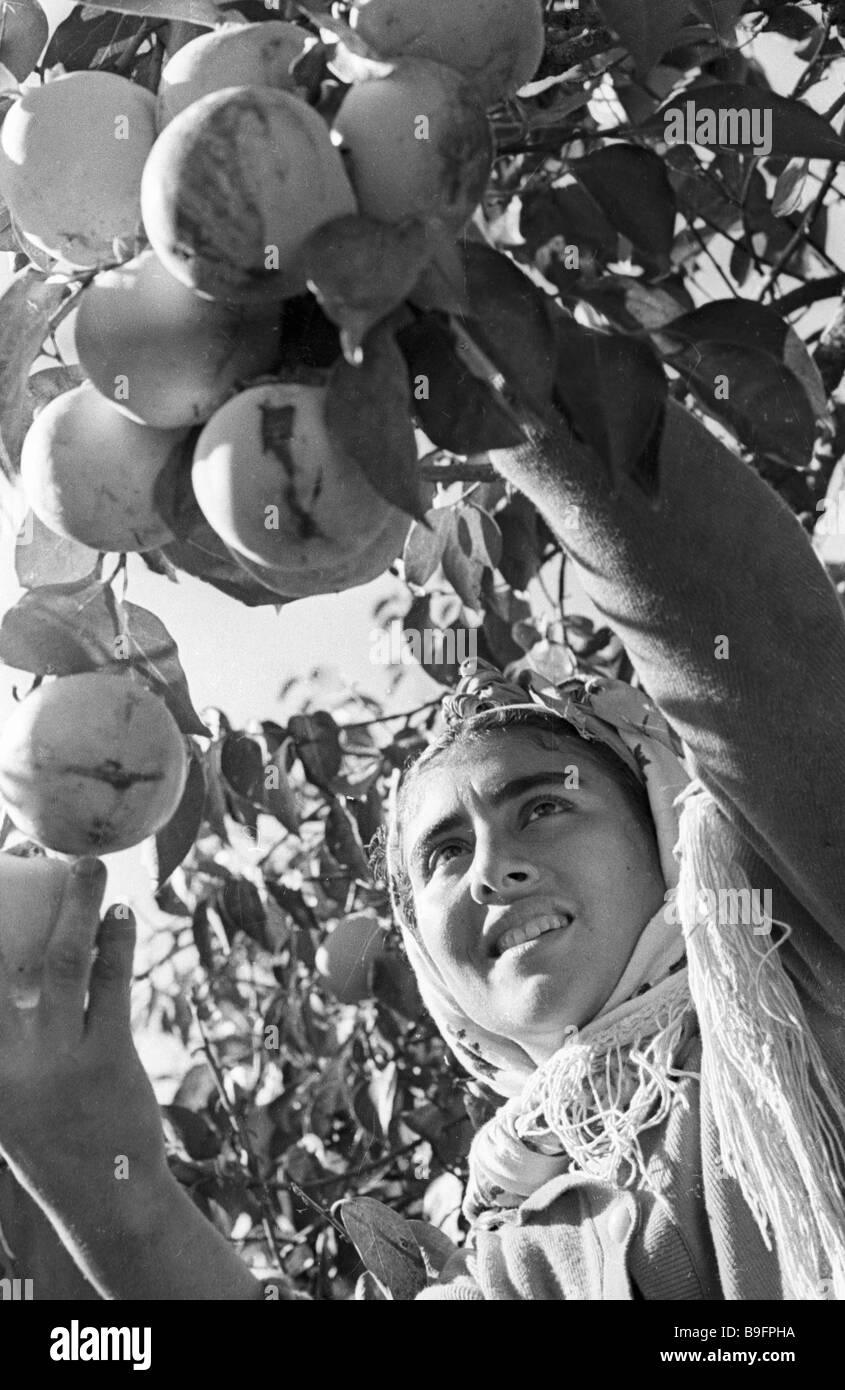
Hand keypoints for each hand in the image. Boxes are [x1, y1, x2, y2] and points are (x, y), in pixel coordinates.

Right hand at [0, 857, 167, 1228]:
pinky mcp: (107, 1060)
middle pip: (2, 958)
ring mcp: (57, 1059)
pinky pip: (111, 986)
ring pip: (63, 961)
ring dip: (77, 903)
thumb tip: (20, 964)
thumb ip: (5, 1039)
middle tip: (28, 850)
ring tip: (89, 865)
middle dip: (12, 896)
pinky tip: (122, 913)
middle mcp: (7, 1059)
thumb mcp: (9, 1096)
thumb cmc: (52, 1138)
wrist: (104, 1200)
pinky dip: (117, 942)